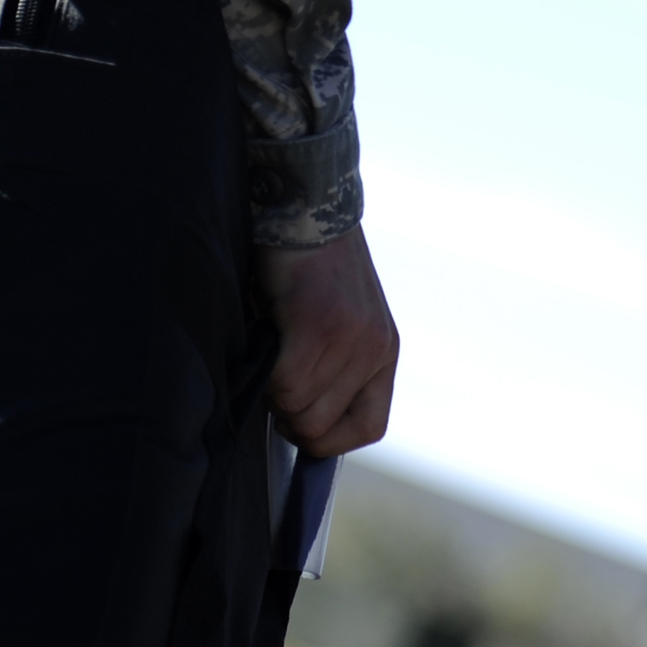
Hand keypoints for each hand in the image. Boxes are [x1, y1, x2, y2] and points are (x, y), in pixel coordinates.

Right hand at [258, 226, 398, 456]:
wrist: (306, 205)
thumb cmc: (307, 268)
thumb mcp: (335, 321)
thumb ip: (329, 366)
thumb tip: (295, 418)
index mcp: (384, 353)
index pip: (370, 428)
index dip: (329, 440)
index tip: (297, 423)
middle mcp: (375, 350)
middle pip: (319, 426)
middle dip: (285, 413)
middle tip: (270, 375)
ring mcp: (352, 339)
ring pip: (297, 406)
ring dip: (270, 388)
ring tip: (269, 349)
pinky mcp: (321, 325)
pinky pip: (285, 382)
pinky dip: (263, 372)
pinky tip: (264, 338)